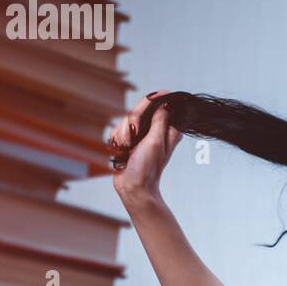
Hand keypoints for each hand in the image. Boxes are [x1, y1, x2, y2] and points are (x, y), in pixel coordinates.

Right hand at [108, 91, 182, 205]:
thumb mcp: (156, 142)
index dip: (155, 99)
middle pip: (140, 110)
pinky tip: (121, 151)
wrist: (133, 187)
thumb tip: (166, 103)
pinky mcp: (130, 140)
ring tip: (127, 149)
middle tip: (133, 136)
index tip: (151, 98)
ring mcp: (142, 135)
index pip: (162, 105)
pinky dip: (118, 139)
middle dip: (133, 122)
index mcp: (169, 130)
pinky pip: (118, 130)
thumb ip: (160, 121)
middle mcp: (156, 130)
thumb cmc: (147, 168)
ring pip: (126, 120)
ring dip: (123, 134)